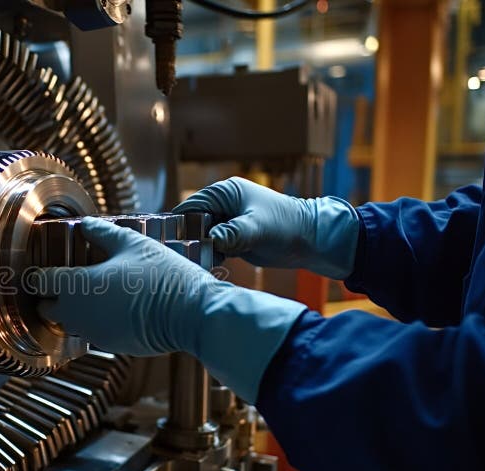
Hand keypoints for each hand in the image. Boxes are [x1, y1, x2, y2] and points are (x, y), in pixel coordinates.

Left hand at [32, 217, 306, 402]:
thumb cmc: (161, 275)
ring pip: (67, 324)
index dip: (35, 273)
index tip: (41, 266)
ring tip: (88, 291)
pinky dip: (92, 321)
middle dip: (49, 295)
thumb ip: (102, 233)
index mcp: (76, 286)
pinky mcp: (111, 346)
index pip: (37, 282)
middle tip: (63, 278)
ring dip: (70, 310)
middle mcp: (77, 315)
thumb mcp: (131, 244)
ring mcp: (93, 334)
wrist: (191, 315)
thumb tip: (85, 224)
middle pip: (46, 308)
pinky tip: (110, 306)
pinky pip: (90, 333)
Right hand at [173, 177, 359, 278]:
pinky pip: (214, 246)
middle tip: (185, 256)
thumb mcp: (257, 228)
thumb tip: (210, 240)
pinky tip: (213, 264)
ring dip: (200, 249)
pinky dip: (211, 255)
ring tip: (200, 261)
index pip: (192, 205)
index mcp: (226, 193)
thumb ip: (232, 233)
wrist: (311, 240)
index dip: (180, 222)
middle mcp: (224, 205)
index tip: (172, 242)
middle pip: (193, 221)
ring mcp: (229, 222)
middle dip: (189, 238)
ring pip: (202, 236)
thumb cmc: (286, 226)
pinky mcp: (234, 238)